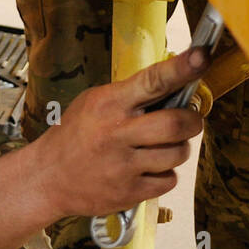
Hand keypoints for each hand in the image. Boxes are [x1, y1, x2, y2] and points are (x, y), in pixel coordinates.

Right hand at [33, 48, 209, 218]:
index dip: (181, 68)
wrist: (47, 177)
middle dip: (193, 121)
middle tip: (190, 119)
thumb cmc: (75, 134)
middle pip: (176, 124)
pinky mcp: (129, 192)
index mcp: (110, 103)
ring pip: (178, 153)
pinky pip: (169, 180)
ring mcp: (124, 165)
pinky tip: (148, 168)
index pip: (153, 81)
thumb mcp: (94, 101)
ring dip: (179, 148)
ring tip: (162, 146)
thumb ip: (130, 95)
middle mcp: (117, 132)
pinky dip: (166, 174)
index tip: (201, 56)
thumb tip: (174, 86)